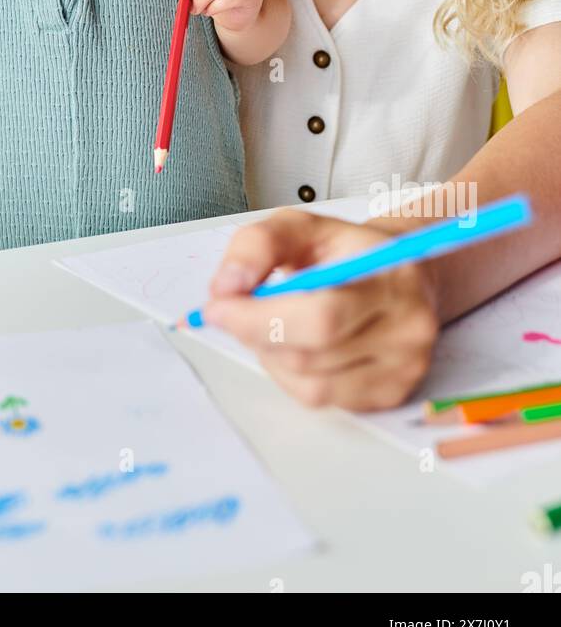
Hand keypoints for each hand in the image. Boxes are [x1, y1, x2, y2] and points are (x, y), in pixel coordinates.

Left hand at [203, 209, 439, 410]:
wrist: (402, 273)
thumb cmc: (347, 251)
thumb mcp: (302, 226)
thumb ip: (258, 245)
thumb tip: (226, 288)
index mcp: (389, 274)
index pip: (320, 315)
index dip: (259, 317)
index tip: (219, 306)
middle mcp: (407, 326)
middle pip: (312, 355)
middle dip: (256, 334)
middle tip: (230, 314)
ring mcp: (404, 366)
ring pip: (311, 384)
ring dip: (272, 355)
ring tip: (274, 323)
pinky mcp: (393, 393)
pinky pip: (323, 399)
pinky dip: (293, 375)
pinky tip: (297, 345)